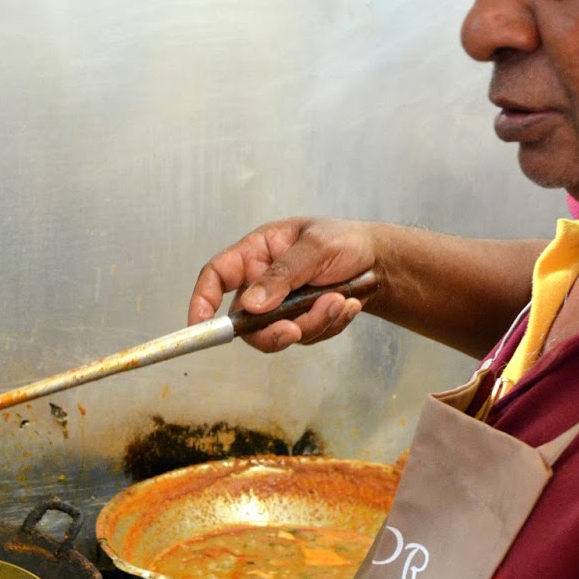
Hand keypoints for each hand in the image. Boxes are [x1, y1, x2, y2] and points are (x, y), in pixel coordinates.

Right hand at [188, 217, 378, 351]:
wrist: (378, 261)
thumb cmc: (344, 241)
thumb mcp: (315, 247)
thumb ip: (282, 275)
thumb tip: (252, 304)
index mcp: (256, 254)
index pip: (216, 276)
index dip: (202, 301)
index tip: (199, 324)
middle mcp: (262, 283)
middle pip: (244, 321)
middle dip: (271, 331)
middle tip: (295, 329)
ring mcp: (280, 307)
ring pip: (277, 335)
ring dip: (312, 323)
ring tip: (340, 301)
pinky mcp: (300, 323)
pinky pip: (305, 337)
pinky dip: (328, 325)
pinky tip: (347, 305)